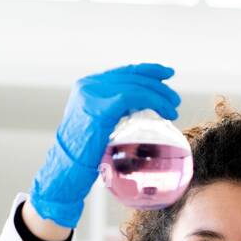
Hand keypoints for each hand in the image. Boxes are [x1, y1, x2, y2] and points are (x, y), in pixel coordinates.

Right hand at [30, 63, 180, 227]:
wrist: (66, 171)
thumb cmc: (84, 156)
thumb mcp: (100, 124)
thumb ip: (114, 110)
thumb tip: (139, 105)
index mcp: (87, 86)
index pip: (122, 72)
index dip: (147, 70)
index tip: (167, 74)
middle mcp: (88, 86)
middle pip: (131, 77)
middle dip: (158, 84)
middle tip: (175, 99)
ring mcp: (91, 96)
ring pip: (135, 86)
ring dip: (159, 96)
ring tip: (173, 108)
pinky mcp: (98, 109)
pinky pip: (132, 97)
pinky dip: (152, 102)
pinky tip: (164, 112)